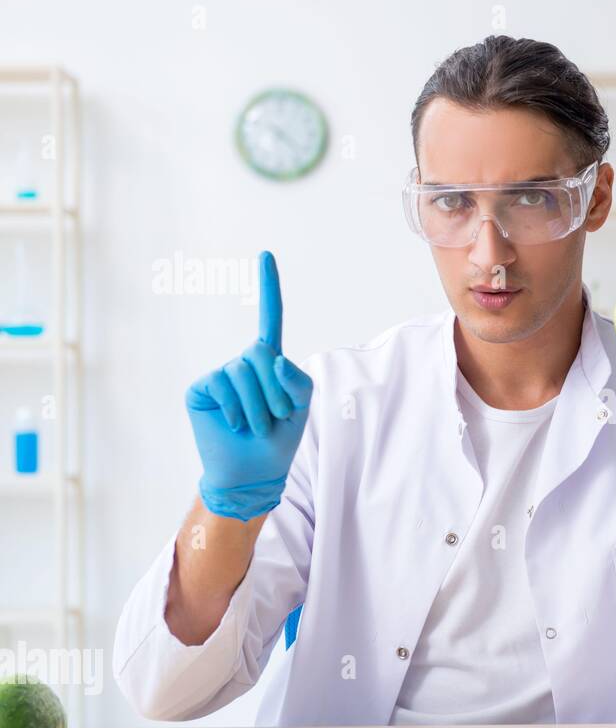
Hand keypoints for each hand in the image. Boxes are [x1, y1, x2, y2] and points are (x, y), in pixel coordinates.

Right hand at [184, 251, 313, 521]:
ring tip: (256, 427)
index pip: (270, 318)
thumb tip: (271, 358)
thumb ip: (298, 381)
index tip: (266, 255)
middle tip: (275, 418)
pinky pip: (223, 385)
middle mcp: (243, 362)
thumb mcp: (301, 408)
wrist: (251, 472)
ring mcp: (220, 374)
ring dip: (259, 407)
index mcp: (269, 362)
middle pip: (261, 354)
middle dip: (275, 392)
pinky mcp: (201, 388)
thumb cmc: (278, 438)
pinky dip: (237, 409)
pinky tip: (236, 425)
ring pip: (243, 373)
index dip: (268, 288)